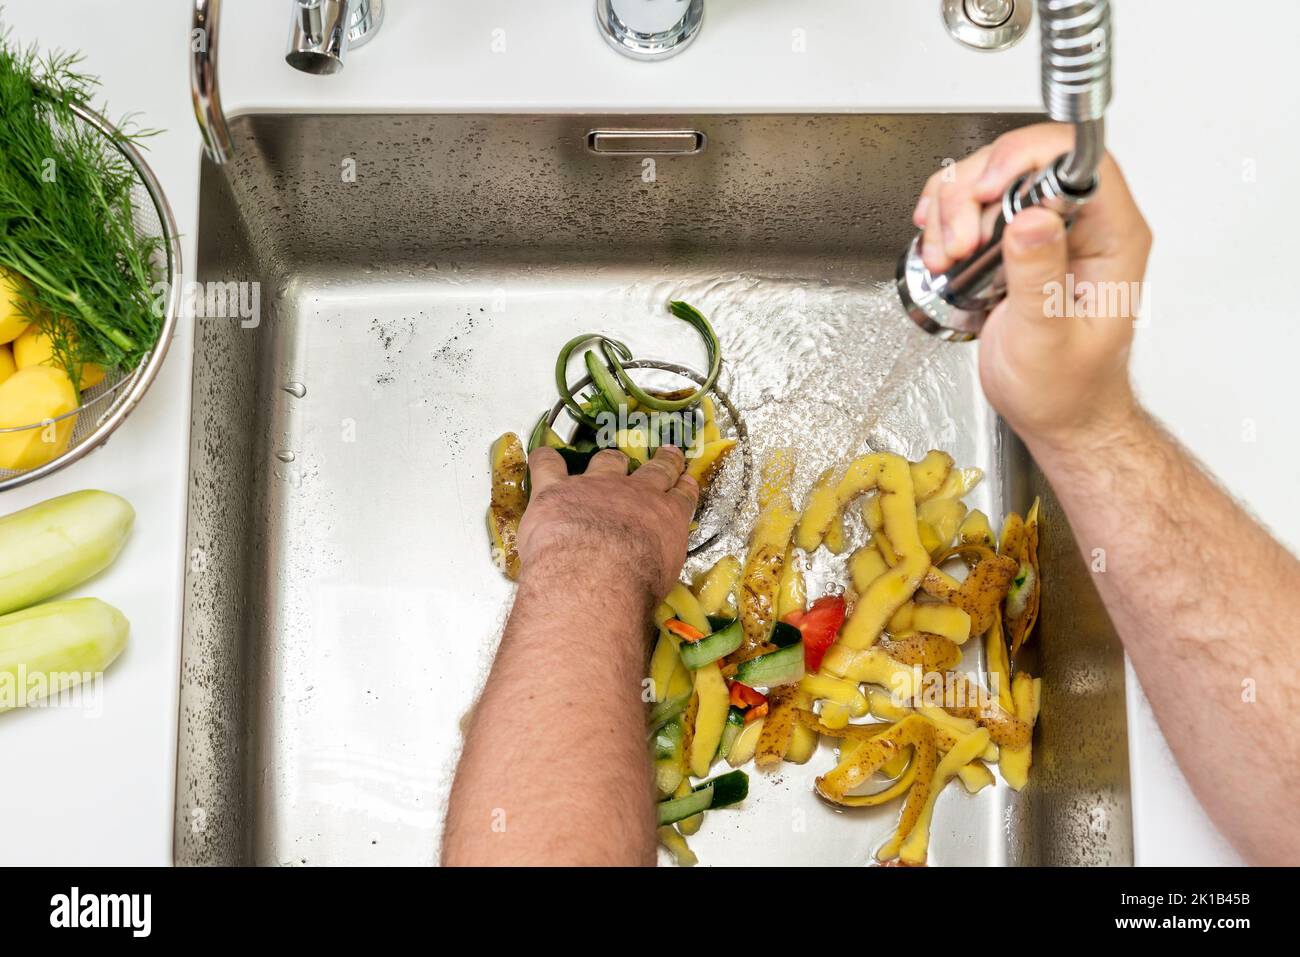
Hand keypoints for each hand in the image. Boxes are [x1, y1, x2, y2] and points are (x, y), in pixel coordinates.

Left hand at [517, 444, 698, 601]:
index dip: (684, 486)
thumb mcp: (662, 577)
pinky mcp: (557, 489)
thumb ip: (658, 559)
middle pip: (655, 470)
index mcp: (664, 516)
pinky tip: (544, 457)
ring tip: (611, 458)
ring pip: (607, 461)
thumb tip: (651, 565)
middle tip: (668, 454)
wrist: (594, 576)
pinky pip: (549, 465)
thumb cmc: (634, 586)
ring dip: (610, 460)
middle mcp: (634, 493)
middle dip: (664, 462)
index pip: (681, 496)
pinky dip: (545, 459)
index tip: (685, 479)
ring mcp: (595, 486)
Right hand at [912, 122, 1152, 451]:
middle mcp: (1084, 225)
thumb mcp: (1047, 339)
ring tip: (946, 258)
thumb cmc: (1066, 389)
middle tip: (957, 244)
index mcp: (1113, 238)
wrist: (1058, 414)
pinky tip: (940, 250)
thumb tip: (1033, 219)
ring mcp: (1049, 230)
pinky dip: (946, 221)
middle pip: (1024, 160)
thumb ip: (1039, 277)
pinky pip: (976, 205)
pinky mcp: (1017, 242)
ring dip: (952, 210)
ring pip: (993, 178)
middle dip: (974, 193)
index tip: (986, 193)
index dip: (1025, 159)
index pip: (1080, 158)